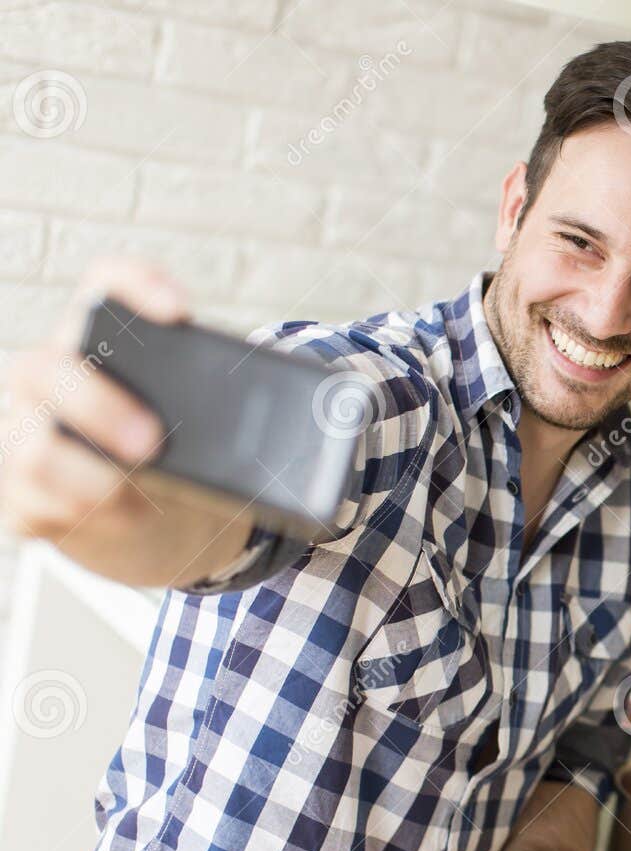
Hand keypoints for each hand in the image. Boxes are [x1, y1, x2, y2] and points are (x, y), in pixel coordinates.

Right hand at [0, 257, 250, 585]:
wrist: (150, 516)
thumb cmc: (181, 450)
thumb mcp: (209, 423)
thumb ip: (235, 406)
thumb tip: (329, 408)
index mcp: (102, 341)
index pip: (107, 285)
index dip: (137, 285)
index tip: (181, 313)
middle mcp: (50, 377)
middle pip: (50, 368)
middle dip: (100, 407)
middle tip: (152, 443)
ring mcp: (25, 433)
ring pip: (33, 448)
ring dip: (94, 478)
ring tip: (141, 493)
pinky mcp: (21, 493)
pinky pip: (36, 501)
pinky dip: (88, 514)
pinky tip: (126, 515)